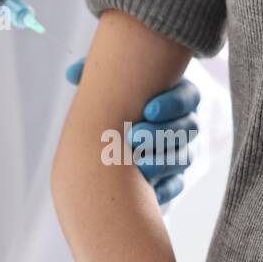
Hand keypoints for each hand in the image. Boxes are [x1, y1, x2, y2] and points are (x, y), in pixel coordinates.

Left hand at [67, 58, 199, 203]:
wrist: (111, 139)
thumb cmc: (112, 104)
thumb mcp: (105, 85)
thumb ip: (92, 73)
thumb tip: (73, 75)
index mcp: (175, 96)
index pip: (188, 96)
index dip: (173, 103)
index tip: (148, 110)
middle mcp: (184, 123)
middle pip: (188, 127)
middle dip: (162, 132)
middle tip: (133, 136)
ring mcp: (181, 151)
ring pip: (184, 157)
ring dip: (162, 161)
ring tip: (137, 164)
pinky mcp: (174, 177)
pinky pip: (176, 184)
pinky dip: (163, 188)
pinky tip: (145, 188)